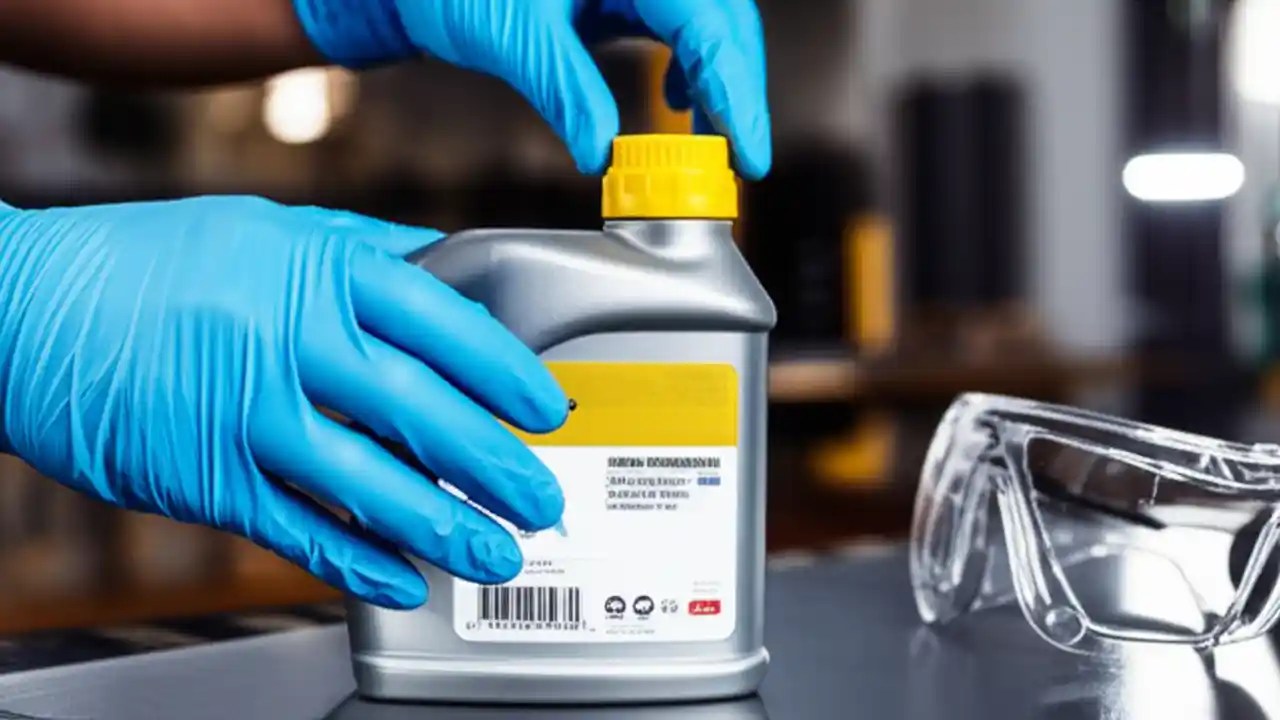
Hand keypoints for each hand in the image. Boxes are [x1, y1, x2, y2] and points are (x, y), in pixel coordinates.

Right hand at [0, 196, 566, 608]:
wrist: (23, 308)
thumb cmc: (148, 261)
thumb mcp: (265, 226)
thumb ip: (359, 249)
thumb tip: (441, 265)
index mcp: (316, 271)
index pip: (440, 322)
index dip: (504, 370)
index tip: (546, 407)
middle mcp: (290, 341)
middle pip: (421, 411)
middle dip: (494, 463)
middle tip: (542, 497)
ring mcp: (248, 415)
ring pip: (370, 483)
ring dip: (444, 526)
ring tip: (497, 553)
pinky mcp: (209, 478)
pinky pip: (298, 528)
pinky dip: (356, 559)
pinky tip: (402, 578)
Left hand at [293, 0, 770, 177]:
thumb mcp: (512, 35)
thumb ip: (567, 91)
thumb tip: (603, 154)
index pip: (709, 21)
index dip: (735, 90)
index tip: (746, 151)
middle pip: (723, 18)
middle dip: (738, 86)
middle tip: (742, 156)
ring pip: (707, 21)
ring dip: (718, 77)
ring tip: (717, 136)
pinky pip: (677, 22)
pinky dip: (689, 63)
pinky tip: (678, 97)